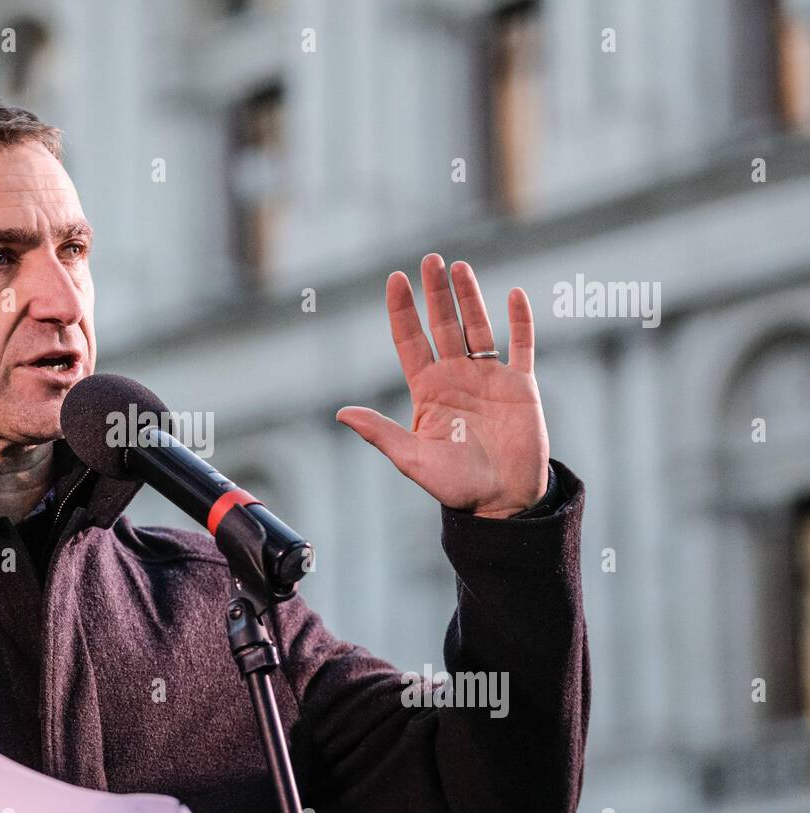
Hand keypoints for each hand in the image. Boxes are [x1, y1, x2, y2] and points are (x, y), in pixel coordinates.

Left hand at [337, 254, 549, 518]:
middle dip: (435, 293)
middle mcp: (456, 377)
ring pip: (478, 327)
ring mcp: (489, 378)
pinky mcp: (521, 385)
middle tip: (429, 259)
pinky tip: (512, 294)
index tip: (395, 280)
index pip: (410, 341)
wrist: (503, 501)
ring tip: (458, 266)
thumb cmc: (455, 485)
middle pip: (443, 325)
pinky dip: (519, 320)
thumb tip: (341, 413)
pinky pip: (521, 345)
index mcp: (428, 390)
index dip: (403, 311)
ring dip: (469, 297)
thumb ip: (380, 432)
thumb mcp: (412, 459)